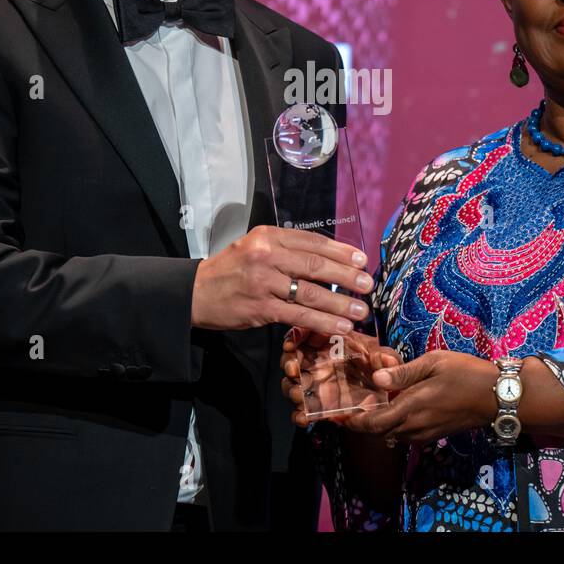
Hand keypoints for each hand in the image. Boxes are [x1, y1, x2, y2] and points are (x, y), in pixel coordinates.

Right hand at [191, 225, 372, 332]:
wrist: (195, 292)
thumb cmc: (230, 270)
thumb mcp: (254, 247)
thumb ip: (285, 250)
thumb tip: (327, 261)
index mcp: (268, 236)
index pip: (312, 241)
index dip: (340, 251)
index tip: (361, 260)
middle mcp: (266, 254)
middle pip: (315, 264)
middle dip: (346, 276)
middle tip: (368, 285)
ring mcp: (263, 281)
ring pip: (311, 292)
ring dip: (340, 303)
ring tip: (361, 310)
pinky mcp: (261, 307)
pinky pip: (299, 314)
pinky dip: (323, 322)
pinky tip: (340, 327)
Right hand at [280, 327, 400, 426]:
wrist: (383, 396)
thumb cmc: (381, 368)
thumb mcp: (387, 359)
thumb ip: (387, 358)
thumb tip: (387, 361)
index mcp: (328, 342)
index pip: (305, 334)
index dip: (295, 336)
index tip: (293, 343)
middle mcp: (316, 362)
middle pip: (292, 359)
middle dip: (288, 363)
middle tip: (293, 369)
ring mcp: (314, 384)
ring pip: (292, 384)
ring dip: (291, 389)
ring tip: (299, 394)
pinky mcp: (317, 406)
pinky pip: (302, 410)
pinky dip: (299, 415)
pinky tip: (304, 418)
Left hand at [340, 350, 497, 443]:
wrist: (498, 396)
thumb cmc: (466, 373)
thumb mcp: (433, 363)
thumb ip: (403, 373)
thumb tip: (376, 379)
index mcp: (411, 407)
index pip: (373, 423)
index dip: (353, 422)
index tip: (337, 415)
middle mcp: (415, 426)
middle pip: (379, 432)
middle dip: (362, 423)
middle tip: (348, 408)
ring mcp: (425, 433)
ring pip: (392, 434)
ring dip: (378, 424)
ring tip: (368, 406)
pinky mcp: (434, 434)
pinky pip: (406, 434)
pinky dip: (393, 425)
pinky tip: (393, 408)